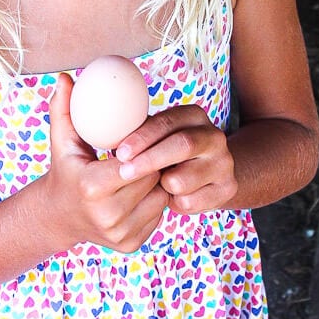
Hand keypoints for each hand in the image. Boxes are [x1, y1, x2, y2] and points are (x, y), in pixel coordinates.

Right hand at [44, 74, 168, 251]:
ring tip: (150, 168)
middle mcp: (108, 216)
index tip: (142, 139)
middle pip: (152, 179)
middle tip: (155, 148)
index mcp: (93, 187)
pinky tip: (145, 190)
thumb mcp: (62, 140)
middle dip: (155, 162)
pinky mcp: (131, 244)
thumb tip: (65, 77)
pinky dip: (156, 200)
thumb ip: (63, 108)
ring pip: (161, 197)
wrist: (58, 217)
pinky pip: (159, 214)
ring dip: (159, 181)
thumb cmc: (65, 170)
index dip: (143, 149)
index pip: (135, 162)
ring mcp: (121, 234)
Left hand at [115, 105, 237, 213]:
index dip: (142, 137)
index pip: (167, 121)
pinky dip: (174, 203)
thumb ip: (132, 129)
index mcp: (193, 115)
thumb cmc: (164, 153)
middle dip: (149, 160)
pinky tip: (172, 197)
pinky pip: (191, 202)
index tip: (120, 152)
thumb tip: (92, 116)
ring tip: (155, 184)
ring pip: (183, 179)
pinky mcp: (227, 188)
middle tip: (125, 172)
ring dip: (161, 185)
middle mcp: (214, 136)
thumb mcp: (152, 136)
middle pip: (182, 145)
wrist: (206, 176)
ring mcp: (224, 163)